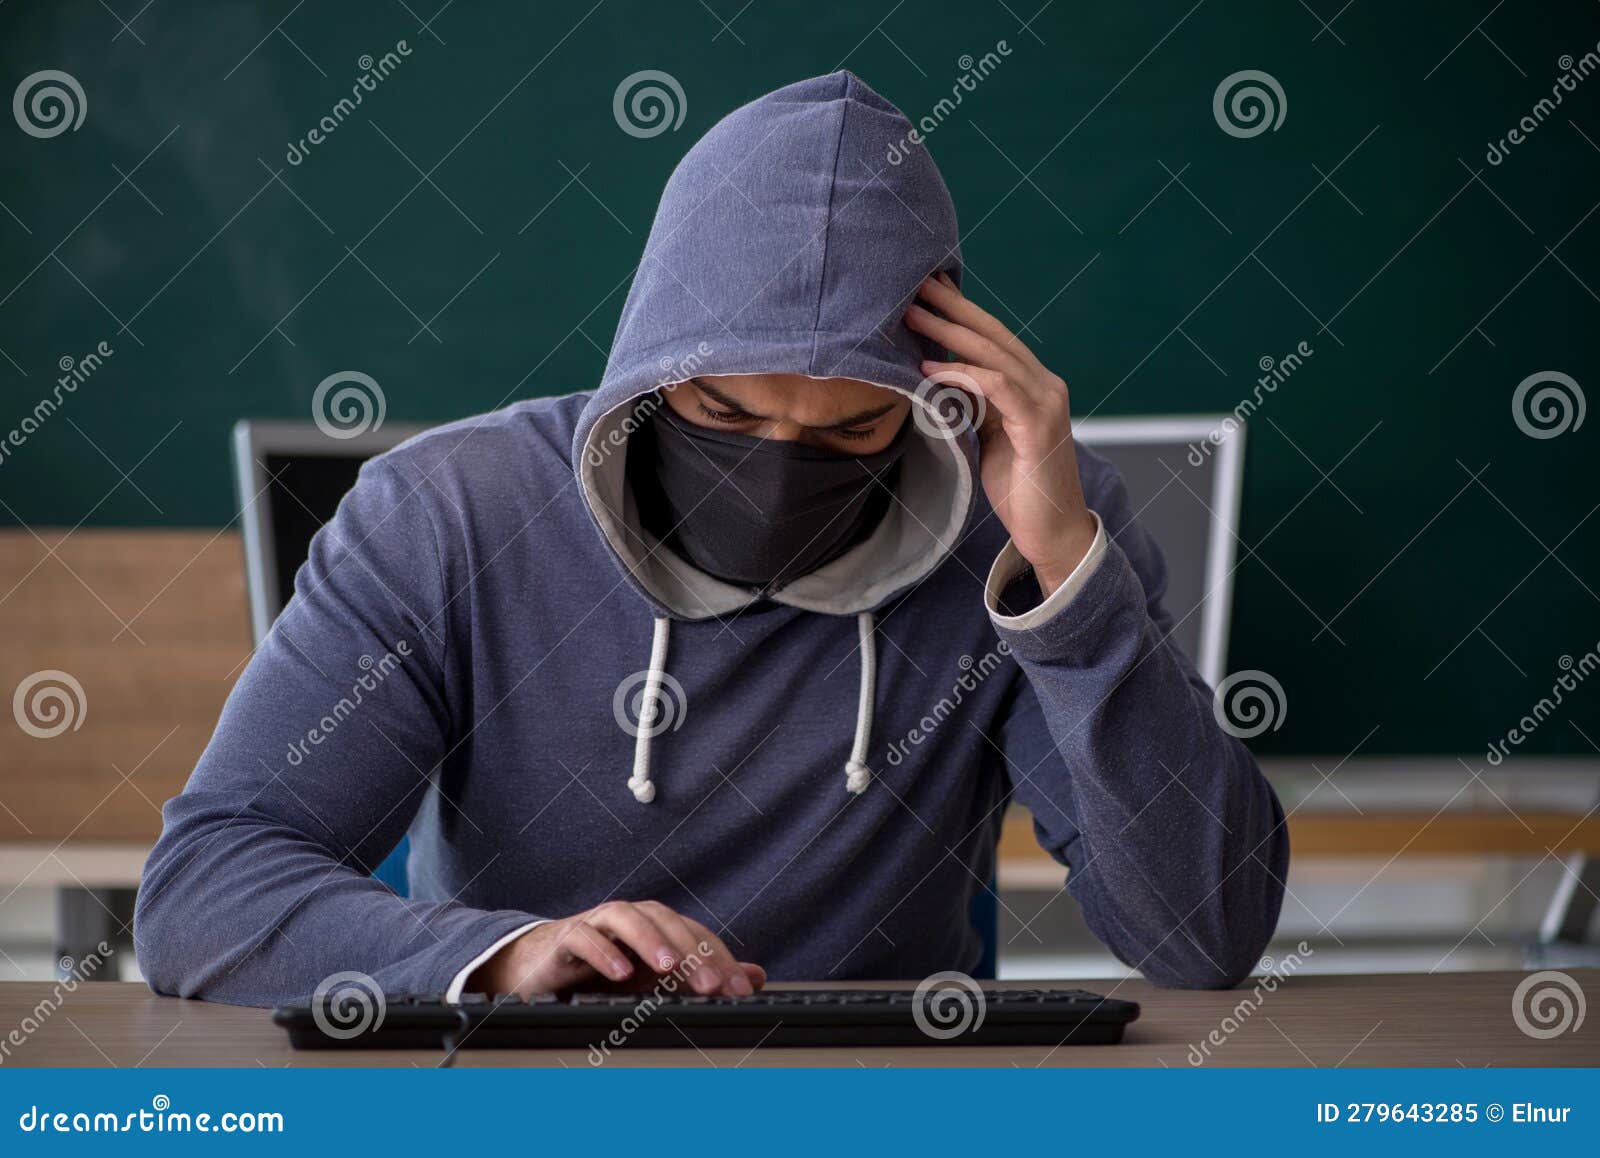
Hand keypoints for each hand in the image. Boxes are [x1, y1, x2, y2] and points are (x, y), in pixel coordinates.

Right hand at [466, 900, 765, 997]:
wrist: (538, 969)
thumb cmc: (602, 969)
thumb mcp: (659, 979)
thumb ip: (705, 975)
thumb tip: (756, 976)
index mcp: (655, 926)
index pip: (694, 934)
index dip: (719, 958)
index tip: (740, 989)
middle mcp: (630, 919)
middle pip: (666, 921)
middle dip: (692, 952)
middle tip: (713, 985)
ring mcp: (597, 924)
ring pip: (627, 918)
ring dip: (651, 941)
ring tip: (670, 968)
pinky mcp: (565, 938)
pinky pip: (584, 937)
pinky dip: (603, 952)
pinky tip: (619, 974)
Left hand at [905, 273, 1096, 595]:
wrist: (1050, 532)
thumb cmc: (1020, 487)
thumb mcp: (992, 436)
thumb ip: (976, 405)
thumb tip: (941, 379)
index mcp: (1034, 386)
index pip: (994, 339)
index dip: (962, 312)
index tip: (928, 293)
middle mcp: (1045, 386)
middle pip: (993, 336)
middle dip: (953, 308)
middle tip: (917, 286)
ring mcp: (1046, 403)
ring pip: (994, 354)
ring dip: (949, 333)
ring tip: (914, 317)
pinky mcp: (1038, 427)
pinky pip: (997, 387)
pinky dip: (962, 374)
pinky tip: (930, 369)